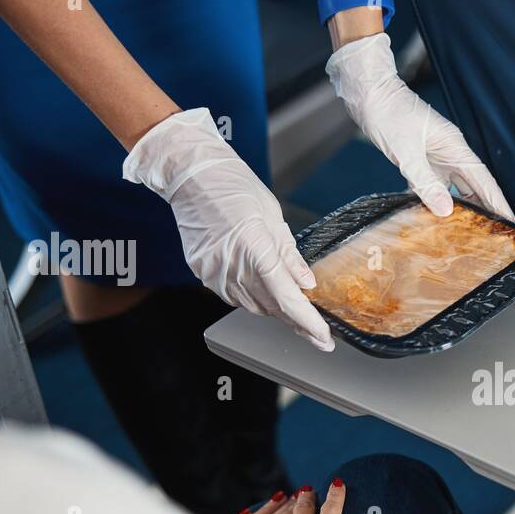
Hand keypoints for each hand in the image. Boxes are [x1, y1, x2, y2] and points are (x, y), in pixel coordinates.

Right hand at [122, 109, 334, 350]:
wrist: (190, 176)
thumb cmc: (233, 187)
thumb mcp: (273, 216)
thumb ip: (290, 255)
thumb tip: (307, 283)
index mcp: (256, 250)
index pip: (288, 299)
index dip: (308, 323)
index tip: (324, 337)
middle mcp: (234, 268)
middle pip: (272, 309)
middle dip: (297, 323)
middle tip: (317, 333)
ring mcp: (215, 274)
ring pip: (253, 307)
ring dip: (275, 311)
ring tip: (293, 310)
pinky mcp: (204, 274)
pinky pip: (234, 297)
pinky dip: (252, 298)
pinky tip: (262, 290)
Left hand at [325, 33, 514, 220]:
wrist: (368, 94)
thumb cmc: (388, 112)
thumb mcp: (407, 151)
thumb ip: (425, 181)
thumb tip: (446, 210)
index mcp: (454, 147)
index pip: (483, 180)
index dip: (498, 202)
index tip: (510, 221)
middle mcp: (449, 154)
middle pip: (473, 187)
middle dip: (485, 210)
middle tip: (493, 236)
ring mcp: (434, 159)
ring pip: (453, 189)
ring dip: (460, 210)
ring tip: (468, 233)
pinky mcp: (419, 162)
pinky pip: (432, 187)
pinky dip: (434, 202)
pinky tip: (434, 219)